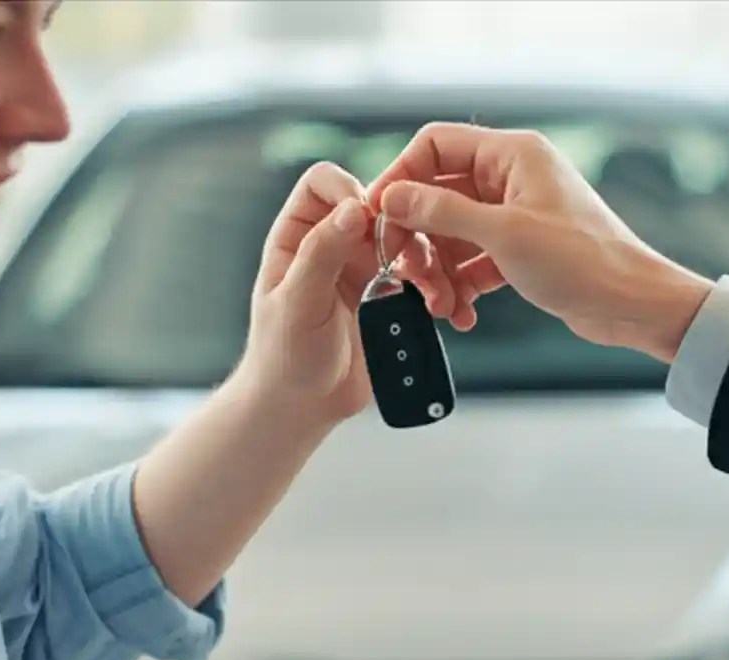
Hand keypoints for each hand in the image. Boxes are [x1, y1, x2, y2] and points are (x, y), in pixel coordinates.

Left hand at [237, 161, 412, 423]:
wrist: (302, 406)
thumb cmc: (283, 356)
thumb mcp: (297, 301)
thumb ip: (322, 252)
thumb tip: (354, 208)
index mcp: (297, 236)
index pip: (323, 183)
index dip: (350, 189)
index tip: (369, 219)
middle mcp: (331, 244)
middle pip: (376, 207)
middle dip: (401, 228)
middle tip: (411, 261)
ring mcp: (361, 269)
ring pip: (405, 241)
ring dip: (426, 261)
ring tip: (434, 292)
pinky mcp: (386, 296)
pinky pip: (419, 277)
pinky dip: (436, 287)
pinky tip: (444, 306)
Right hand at [367, 123, 713, 362]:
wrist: (633, 305)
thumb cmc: (584, 262)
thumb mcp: (504, 235)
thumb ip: (443, 213)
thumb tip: (392, 197)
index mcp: (513, 155)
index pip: (436, 146)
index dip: (400, 177)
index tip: (377, 216)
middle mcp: (512, 177)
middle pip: (437, 194)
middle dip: (417, 237)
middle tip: (403, 272)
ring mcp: (516, 214)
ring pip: (451, 233)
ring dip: (438, 270)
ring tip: (440, 304)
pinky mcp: (520, 249)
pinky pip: (473, 260)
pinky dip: (461, 284)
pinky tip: (461, 312)